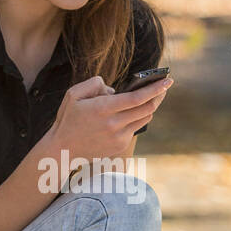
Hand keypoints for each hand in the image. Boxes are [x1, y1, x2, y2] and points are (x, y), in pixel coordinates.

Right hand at [50, 73, 172, 159]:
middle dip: (159, 95)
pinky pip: (135, 128)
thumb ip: (94, 84)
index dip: (156, 88)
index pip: (137, 97)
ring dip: (150, 107)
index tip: (168, 80)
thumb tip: (114, 90)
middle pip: (147, 108)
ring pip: (145, 118)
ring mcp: (118, 137)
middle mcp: (114, 124)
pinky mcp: (120, 146)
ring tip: (152, 96)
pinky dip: (138, 118)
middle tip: (164, 86)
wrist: (62, 149)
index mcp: (103, 108)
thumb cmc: (68, 118)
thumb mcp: (74, 94)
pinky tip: (136, 111)